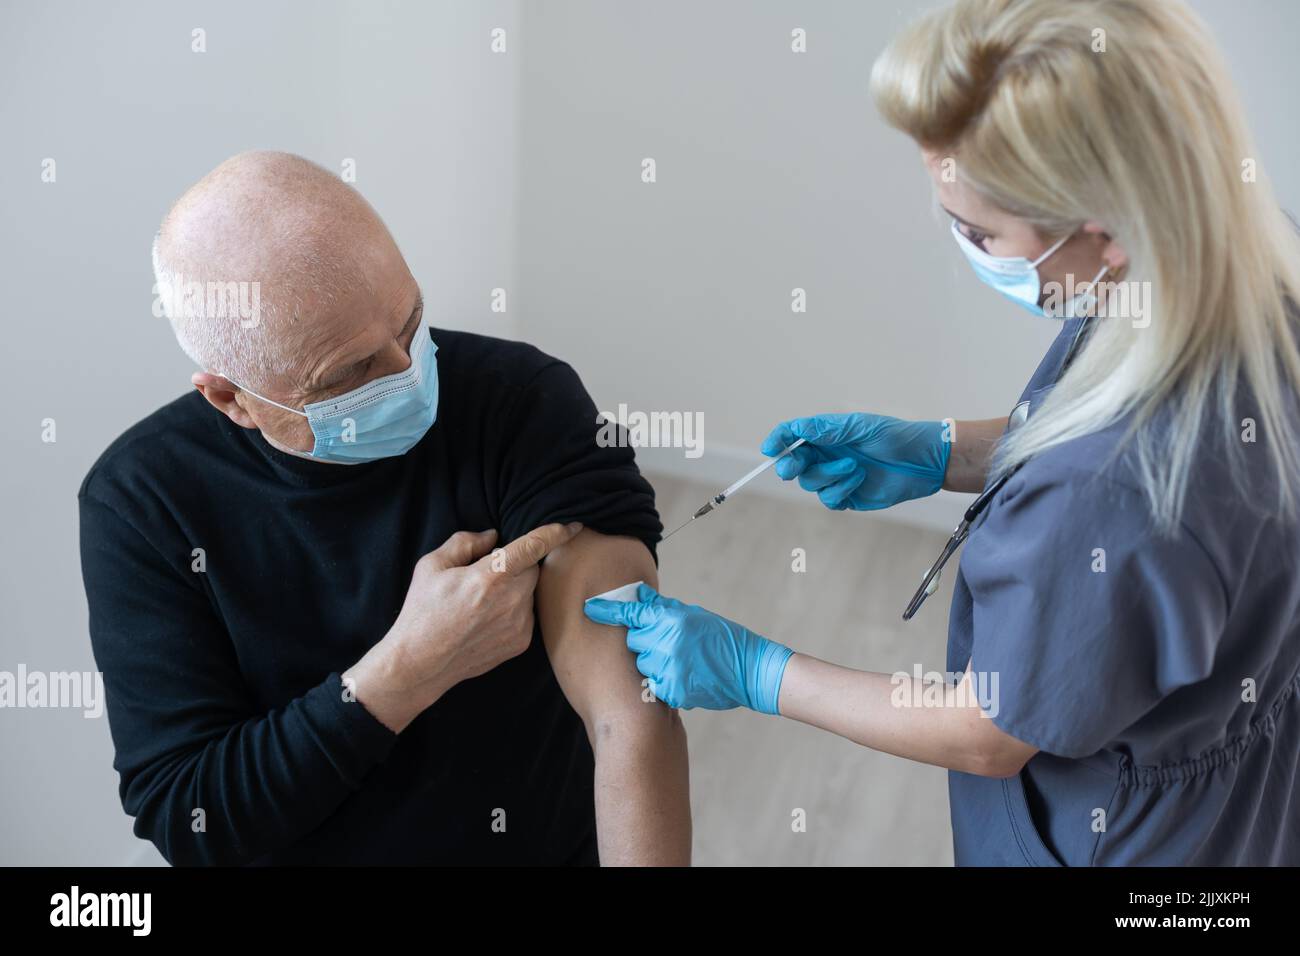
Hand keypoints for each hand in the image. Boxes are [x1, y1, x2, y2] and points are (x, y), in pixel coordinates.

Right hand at [348, 522, 582, 730]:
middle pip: (532, 569)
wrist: (421, 663)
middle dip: (517, 566)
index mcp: (492, 576)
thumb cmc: (422, 611)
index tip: (572, 526)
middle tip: (487, 576)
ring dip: (515, 590)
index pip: (534, 546)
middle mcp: (512, 600)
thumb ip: (465, 542)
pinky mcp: (521, 643)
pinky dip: (513, 611)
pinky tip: (486, 620)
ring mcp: (520, 624)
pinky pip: (526, 615)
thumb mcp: (432, 565)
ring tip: (482, 603)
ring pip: (530, 593)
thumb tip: (493, 536)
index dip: (556, 532)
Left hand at [583, 584, 792, 713]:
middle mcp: (667, 643)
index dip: (607, 611)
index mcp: (672, 620)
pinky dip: (666, 681)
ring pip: (643, 664)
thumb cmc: (723, 639)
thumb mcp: (695, 615)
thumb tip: (639, 596)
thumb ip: (663, 610)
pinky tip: (686, 676)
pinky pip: (655, 684)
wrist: (749, 671)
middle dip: (645, 642)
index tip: (589, 608)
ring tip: (681, 661)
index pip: (632, 614)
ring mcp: (669, 669)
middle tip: (668, 643)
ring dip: (655, 663)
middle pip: (634, 641)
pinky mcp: (673, 691)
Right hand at [761, 413, 949, 509]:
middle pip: (794, 464)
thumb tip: (791, 430)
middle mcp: (826, 455)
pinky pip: (829, 499)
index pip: (792, 437)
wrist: (923, 461)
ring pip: (811, 483)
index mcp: (826, 435)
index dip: (778, 441)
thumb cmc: (894, 436)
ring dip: (829, 476)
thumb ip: (824, 429)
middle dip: (791, 465)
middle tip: (792, 466)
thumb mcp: (858, 426)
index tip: (770, 448)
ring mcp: (835, 477)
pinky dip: (840, 490)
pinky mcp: (847, 496)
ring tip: (855, 467)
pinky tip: (858, 480)